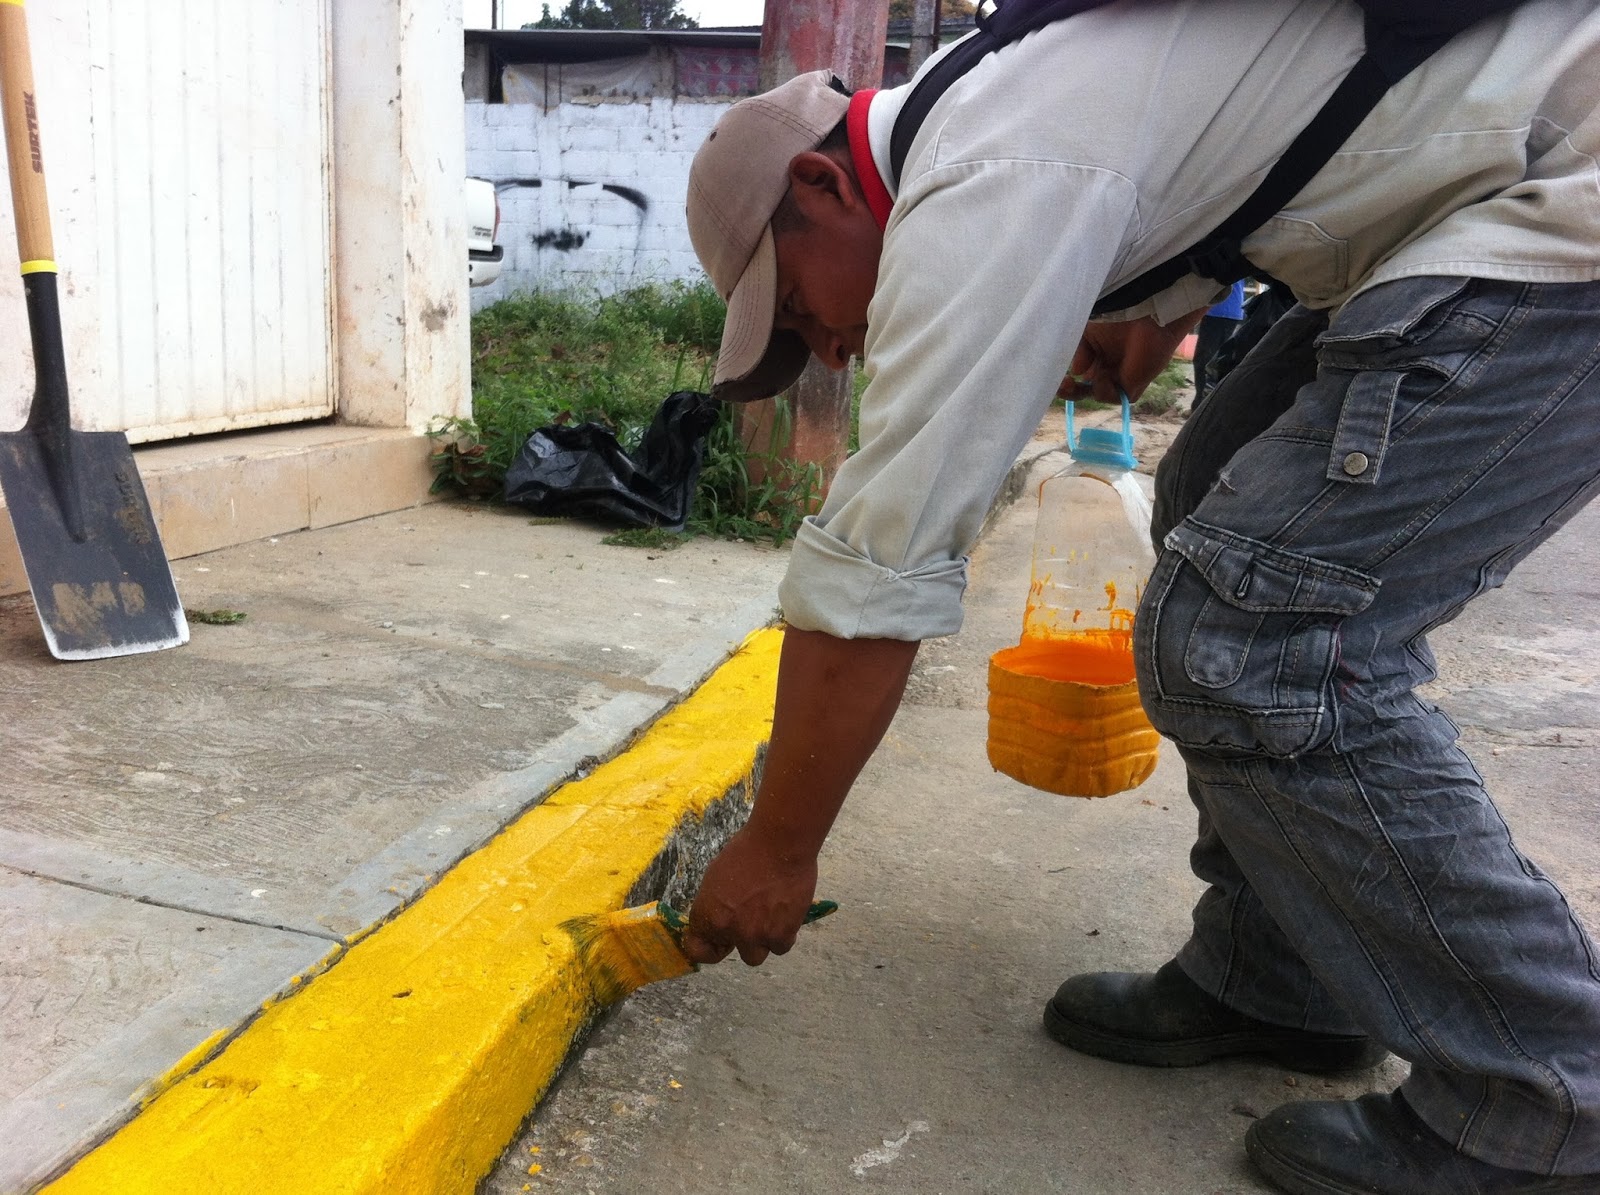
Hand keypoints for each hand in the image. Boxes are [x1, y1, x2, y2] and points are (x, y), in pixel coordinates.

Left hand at [682, 827, 818, 966]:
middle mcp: (730, 931)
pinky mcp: (782, 933)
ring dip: (763, 940)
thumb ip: (715, 903)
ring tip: (771, 917)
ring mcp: (757, 935)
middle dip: (743, 941)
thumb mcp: (716, 876)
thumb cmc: (746, 851)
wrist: (779, 845)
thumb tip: (720, 914)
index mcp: (707, 916)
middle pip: (736, 954)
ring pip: (759, 955)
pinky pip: (782, 947)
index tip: (720, 940)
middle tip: (752, 922)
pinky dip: (784, 934)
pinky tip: (785, 915)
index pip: (697, 950)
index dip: (709, 947)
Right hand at [1069, 309, 1206, 403]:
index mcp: (1097, 354)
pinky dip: (1103, 390)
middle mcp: (1108, 367)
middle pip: (1086, 389)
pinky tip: (1103, 376)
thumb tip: (1077, 371)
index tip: (1056, 379)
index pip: (1080, 374)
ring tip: (1093, 373)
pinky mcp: (1135, 384)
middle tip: (1063, 385)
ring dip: (1088, 389)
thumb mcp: (1087, 332)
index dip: (1067, 380)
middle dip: (1071, 391)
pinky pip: (1115, 397)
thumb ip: (1079, 352)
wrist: (1141, 311)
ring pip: (1099, 394)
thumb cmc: (1115, 314)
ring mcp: (1122, 377)